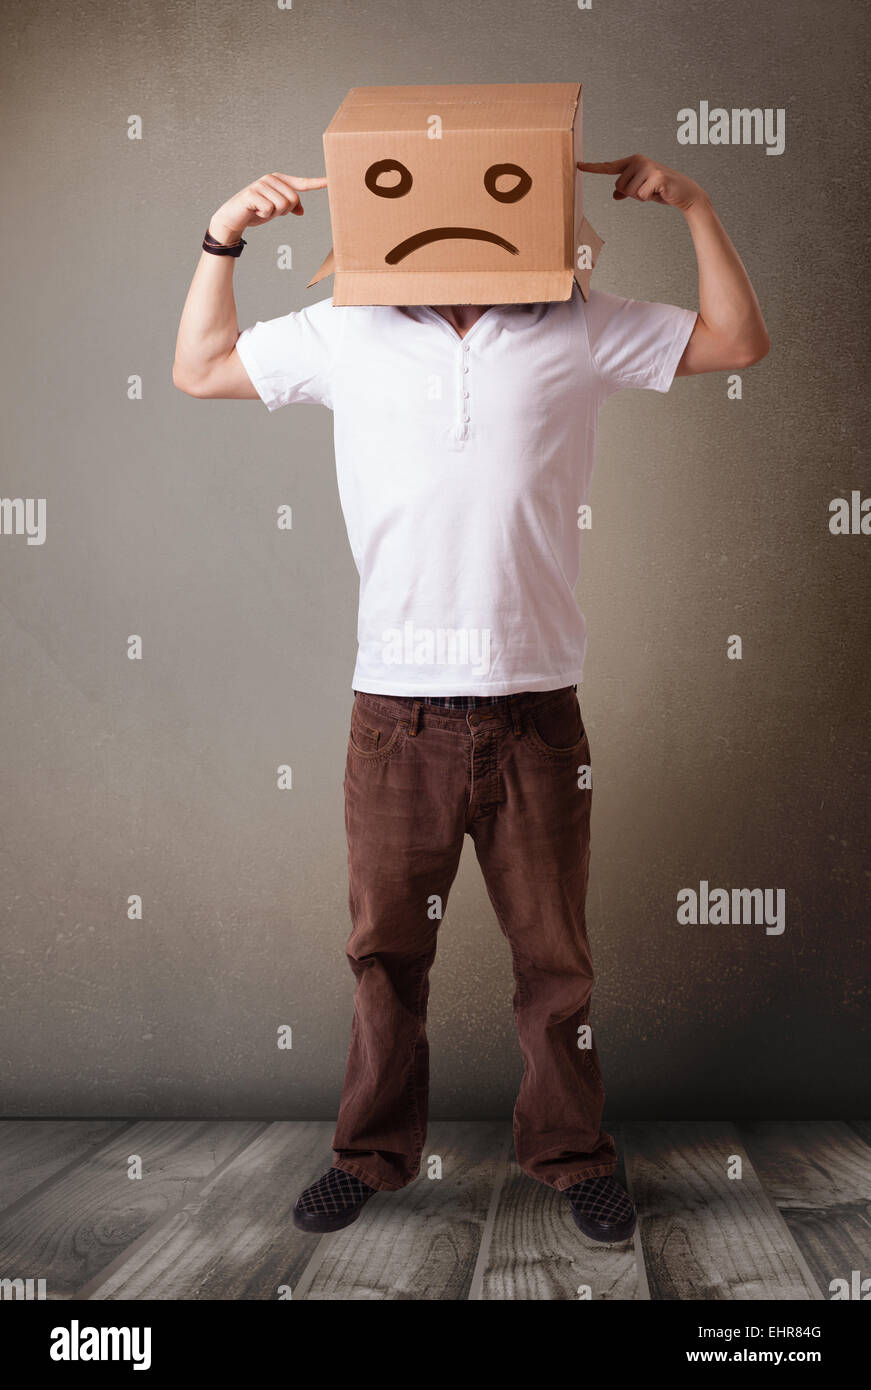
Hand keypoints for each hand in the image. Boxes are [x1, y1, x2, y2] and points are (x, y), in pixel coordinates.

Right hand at [209, 173, 327, 242]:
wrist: (233, 218)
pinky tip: (254, 210)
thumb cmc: (255, 211)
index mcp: (279, 180)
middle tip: (268, 210)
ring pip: (283, 206)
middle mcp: (271, 179)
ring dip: (272, 214)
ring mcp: (261, 185)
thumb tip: (301, 211)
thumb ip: (289, 207)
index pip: (302, 183)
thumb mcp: (276, 210)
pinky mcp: (252, 193)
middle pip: (294, 200)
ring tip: (260, 209)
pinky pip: (269, 210)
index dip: (317, 183)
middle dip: (284, 211)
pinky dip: (263, 215)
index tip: (331, 181)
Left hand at [578, 155, 705, 213]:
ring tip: (654, 190)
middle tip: (648, 190)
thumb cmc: (661, 190)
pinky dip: (650, 199)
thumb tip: (615, 194)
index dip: (593, 168)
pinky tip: (660, 192)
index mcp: (633, 161)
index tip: (578, 165)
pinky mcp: (656, 176)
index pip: (609, 166)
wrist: (684, 192)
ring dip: (642, 197)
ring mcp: (648, 167)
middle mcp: (639, 161)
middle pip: (619, 187)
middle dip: (632, 195)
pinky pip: (641, 196)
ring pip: (629, 192)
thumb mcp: (642, 190)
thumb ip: (627, 190)